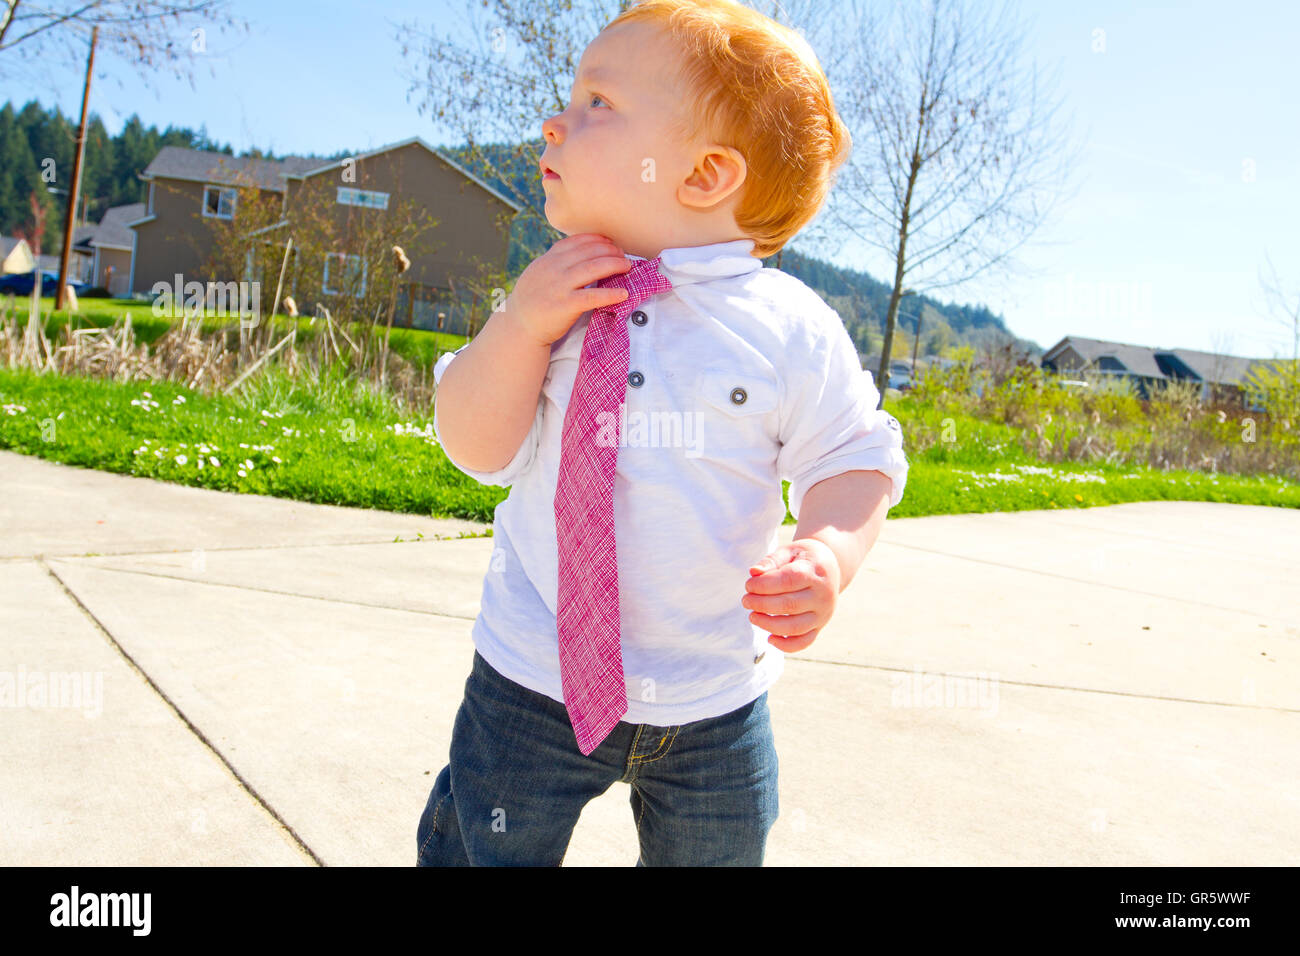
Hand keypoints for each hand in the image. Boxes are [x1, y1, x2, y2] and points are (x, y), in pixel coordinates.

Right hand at [506, 233, 632, 346]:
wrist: (518, 326)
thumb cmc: (532, 301)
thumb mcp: (538, 273)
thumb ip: (556, 262)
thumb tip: (580, 251)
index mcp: (548, 259)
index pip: (577, 241)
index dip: (598, 240)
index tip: (611, 243)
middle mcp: (554, 269)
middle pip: (589, 252)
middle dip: (610, 251)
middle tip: (623, 256)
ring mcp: (559, 287)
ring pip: (593, 268)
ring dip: (614, 265)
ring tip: (627, 267)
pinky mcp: (565, 306)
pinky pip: (592, 297)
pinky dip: (610, 294)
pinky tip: (624, 294)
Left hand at [741, 538, 840, 652]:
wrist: (831, 567)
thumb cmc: (805, 558)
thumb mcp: (790, 551)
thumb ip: (771, 561)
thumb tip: (754, 572)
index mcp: (816, 572)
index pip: (788, 581)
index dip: (764, 585)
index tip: (748, 585)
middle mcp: (823, 595)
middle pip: (790, 605)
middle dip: (762, 605)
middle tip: (746, 600)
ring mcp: (823, 614)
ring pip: (795, 627)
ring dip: (769, 625)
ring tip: (752, 616)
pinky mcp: (820, 626)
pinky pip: (804, 642)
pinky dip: (786, 646)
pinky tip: (769, 638)